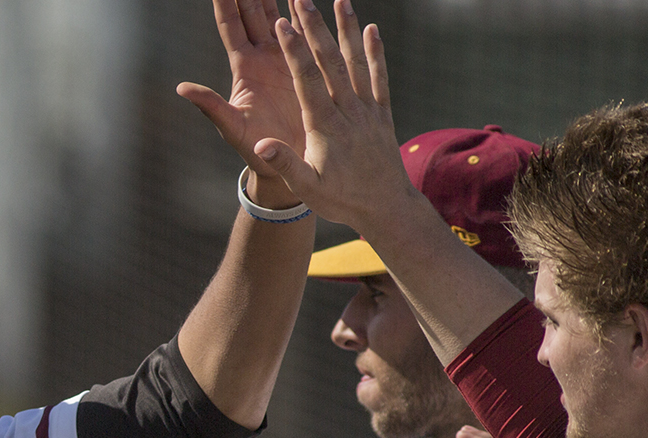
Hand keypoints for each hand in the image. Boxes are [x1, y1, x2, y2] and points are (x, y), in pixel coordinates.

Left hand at [177, 0, 305, 184]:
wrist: (287, 162)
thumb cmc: (255, 149)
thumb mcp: (231, 126)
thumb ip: (210, 105)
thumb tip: (182, 88)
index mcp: (243, 68)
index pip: (230, 25)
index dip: (224, 0)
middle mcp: (262, 57)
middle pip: (252, 11)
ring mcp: (284, 58)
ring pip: (276, 15)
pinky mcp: (305, 64)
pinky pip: (305, 30)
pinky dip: (304, 10)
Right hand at [256, 0, 418, 228]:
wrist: (385, 207)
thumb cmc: (340, 199)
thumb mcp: (307, 187)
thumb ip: (285, 163)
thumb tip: (262, 144)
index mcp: (326, 126)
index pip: (308, 81)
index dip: (295, 52)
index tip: (283, 25)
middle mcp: (349, 111)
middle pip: (331, 62)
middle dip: (316, 29)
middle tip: (301, 2)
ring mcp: (368, 109)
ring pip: (356, 62)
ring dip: (347, 30)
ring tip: (339, 0)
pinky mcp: (382, 112)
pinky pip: (379, 77)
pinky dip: (376, 52)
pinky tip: (371, 29)